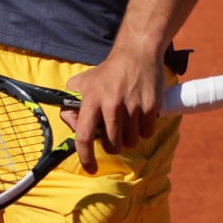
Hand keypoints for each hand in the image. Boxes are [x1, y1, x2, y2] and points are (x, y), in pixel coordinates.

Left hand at [60, 49, 166, 174]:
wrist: (136, 53)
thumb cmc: (106, 73)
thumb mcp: (81, 84)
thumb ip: (70, 107)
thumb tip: (73, 130)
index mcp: (90, 99)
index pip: (83, 136)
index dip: (85, 157)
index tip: (90, 168)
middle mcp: (111, 104)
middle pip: (112, 145)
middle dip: (113, 145)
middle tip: (114, 133)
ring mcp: (132, 106)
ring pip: (131, 142)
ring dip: (129, 137)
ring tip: (127, 120)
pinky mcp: (151, 106)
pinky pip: (147, 133)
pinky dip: (144, 130)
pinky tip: (140, 115)